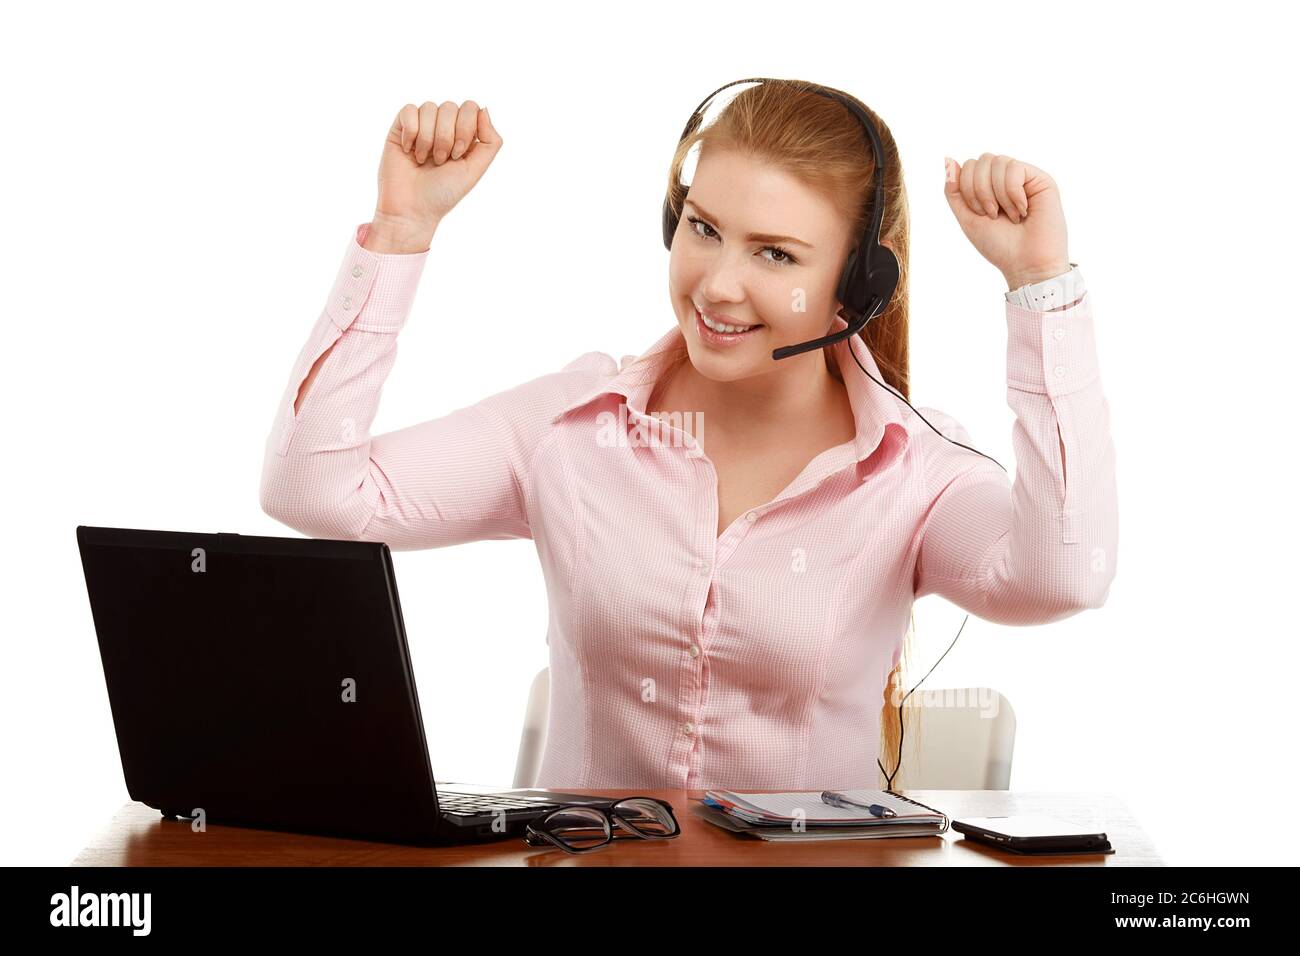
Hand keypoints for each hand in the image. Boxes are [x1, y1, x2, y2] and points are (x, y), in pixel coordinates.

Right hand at [374, 100, 502, 233]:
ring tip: (423, 160)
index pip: (470, 108)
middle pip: (450, 106)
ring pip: (429, 107)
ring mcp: (422, 126)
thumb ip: (490, 141)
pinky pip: (408, 110)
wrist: (411, 209)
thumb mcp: (475, 170)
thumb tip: (484, 109)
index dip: (465, 128)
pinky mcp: (400, 128)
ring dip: (428, 138)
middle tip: (440, 161)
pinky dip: (411, 132)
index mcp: (463, 135)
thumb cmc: (443, 193)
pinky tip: (409, 151)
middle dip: (446, 137)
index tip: (458, 155)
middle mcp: (443, 127)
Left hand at [943, 153, 1069, 288]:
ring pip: (997, 161)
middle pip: (981, 160)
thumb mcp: (967, 217)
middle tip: (993, 215)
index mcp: (988, 187)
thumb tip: (948, 160)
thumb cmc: (999, 245)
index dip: (967, 189)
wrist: (1026, 263)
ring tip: (1010, 215)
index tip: (981, 214)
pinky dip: (1012, 193)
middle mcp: (1005, 179)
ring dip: (998, 194)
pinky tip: (1023, 210)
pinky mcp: (1041, 179)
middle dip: (980, 191)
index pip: (968, 166)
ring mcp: (1024, 178)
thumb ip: (954, 191)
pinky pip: (1015, 168)